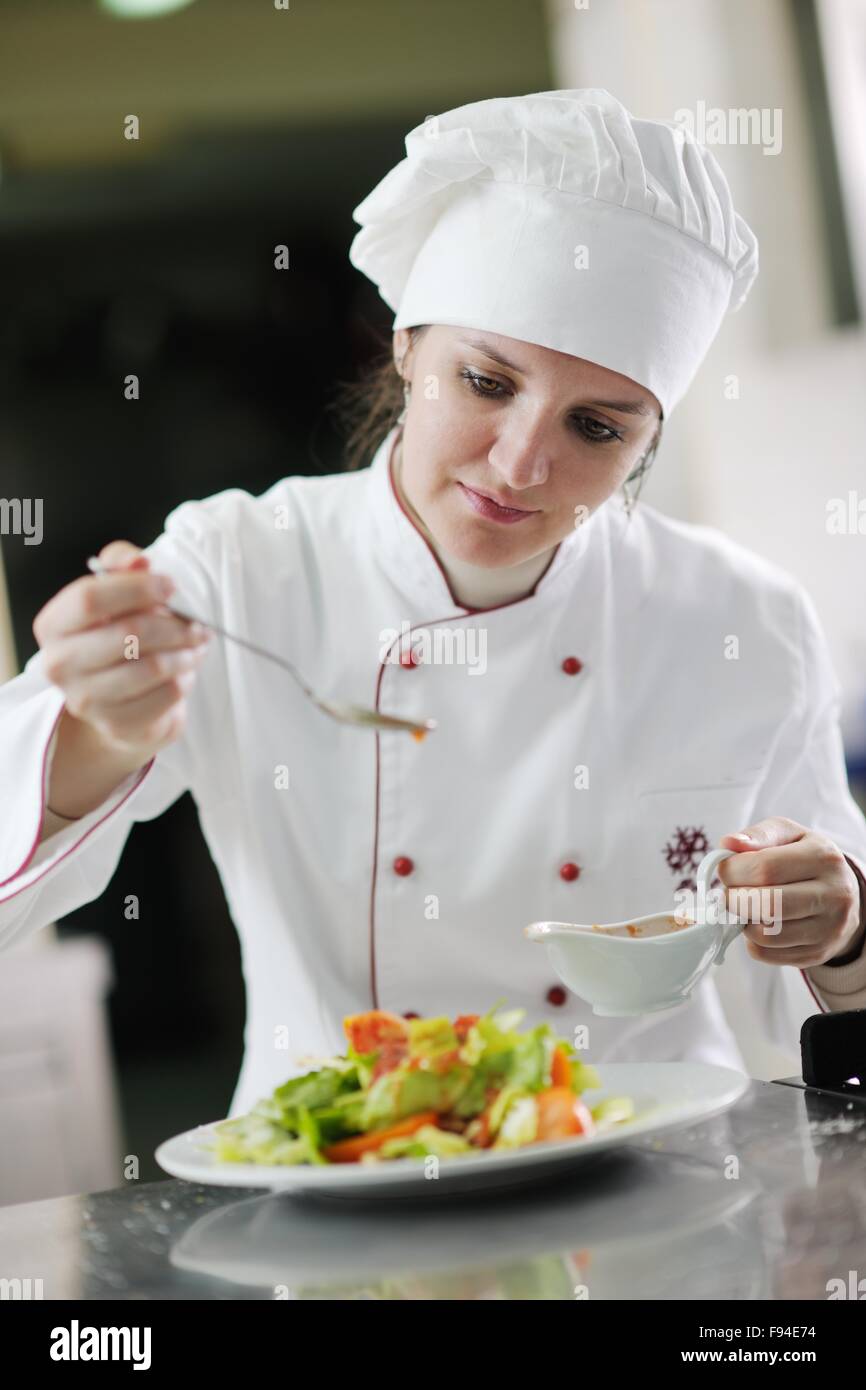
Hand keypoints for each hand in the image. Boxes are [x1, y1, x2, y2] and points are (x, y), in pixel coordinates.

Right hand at [33, 540, 210, 760]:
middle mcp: (59, 664)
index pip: (89, 598)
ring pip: (151, 667)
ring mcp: (85, 699)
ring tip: (196, 646)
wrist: (122, 697)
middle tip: (199, 624)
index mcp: (53, 625)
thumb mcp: (117, 593)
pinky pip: (165, 696)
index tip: (171, 587)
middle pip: (127, 633)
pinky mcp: (115, 724)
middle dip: (174, 625)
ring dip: (185, 653)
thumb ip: (122, 565)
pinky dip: (184, 679)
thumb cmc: (119, 635)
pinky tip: (184, 671)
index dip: (137, 588)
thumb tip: (138, 562)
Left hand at [716, 818, 864, 967]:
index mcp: (823, 858)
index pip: (764, 868)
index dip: (732, 871)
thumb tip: (727, 843)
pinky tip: (759, 923)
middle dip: (734, 899)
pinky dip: (751, 941)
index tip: (725, 870)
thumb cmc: (806, 859)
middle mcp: (833, 895)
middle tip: (730, 892)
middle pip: (766, 904)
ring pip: (764, 934)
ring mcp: (828, 929)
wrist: (842, 894)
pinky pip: (766, 954)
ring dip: (742, 921)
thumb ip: (758, 835)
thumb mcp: (788, 835)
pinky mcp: (816, 954)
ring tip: (747, 907)